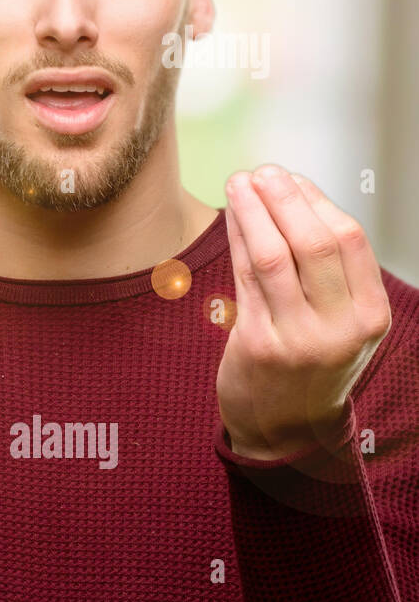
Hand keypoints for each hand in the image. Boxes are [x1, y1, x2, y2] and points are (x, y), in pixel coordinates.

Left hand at [218, 165, 391, 458]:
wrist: (285, 430)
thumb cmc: (311, 361)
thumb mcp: (340, 322)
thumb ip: (330, 272)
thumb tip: (296, 196)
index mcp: (370, 315)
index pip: (349, 239)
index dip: (316, 201)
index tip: (290, 178)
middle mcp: (340, 327)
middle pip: (313, 243)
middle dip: (284, 199)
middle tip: (261, 171)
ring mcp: (299, 338)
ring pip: (273, 256)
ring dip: (252, 212)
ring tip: (239, 183)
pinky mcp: (258, 345)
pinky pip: (244, 278)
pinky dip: (237, 240)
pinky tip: (230, 217)